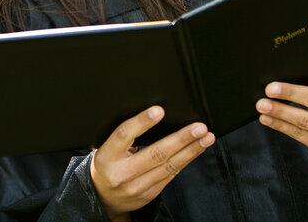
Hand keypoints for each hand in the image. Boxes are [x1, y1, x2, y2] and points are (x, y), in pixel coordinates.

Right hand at [88, 106, 214, 217]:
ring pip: (168, 166)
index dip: (142, 122)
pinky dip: (186, 161)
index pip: (124, 135)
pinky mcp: (149, 195)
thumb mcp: (107, 148)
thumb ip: (127, 135)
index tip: (159, 111)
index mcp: (107, 156)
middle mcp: (121, 173)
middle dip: (181, 139)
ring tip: (206, 138)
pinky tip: (195, 150)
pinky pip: (171, 175)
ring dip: (191, 150)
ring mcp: (136, 186)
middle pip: (155, 154)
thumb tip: (156, 115)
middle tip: (198, 128)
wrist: (101, 198)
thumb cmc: (108, 164)